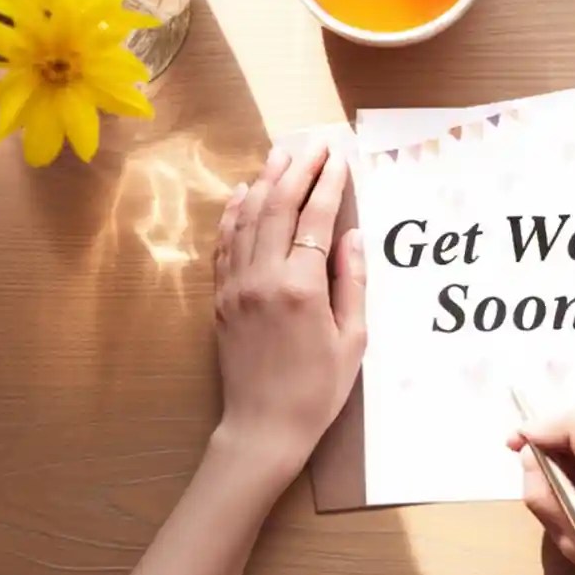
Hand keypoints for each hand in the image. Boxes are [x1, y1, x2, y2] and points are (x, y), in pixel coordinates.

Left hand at [213, 143, 366, 481]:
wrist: (264, 428)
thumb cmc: (317, 390)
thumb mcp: (353, 340)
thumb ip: (352, 282)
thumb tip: (352, 235)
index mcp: (302, 288)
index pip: (315, 219)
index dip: (328, 184)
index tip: (338, 159)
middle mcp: (263, 278)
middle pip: (277, 207)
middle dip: (296, 171)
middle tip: (312, 145)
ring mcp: (236, 286)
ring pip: (247, 219)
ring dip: (264, 183)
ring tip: (280, 156)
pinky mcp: (221, 299)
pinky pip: (226, 244)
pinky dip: (236, 214)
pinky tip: (245, 196)